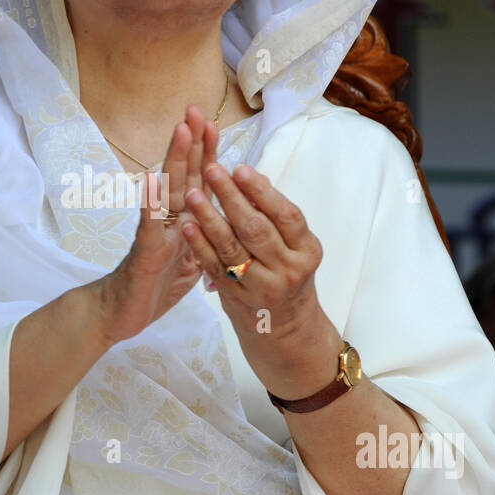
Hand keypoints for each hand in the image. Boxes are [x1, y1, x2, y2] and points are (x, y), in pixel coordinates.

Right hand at [93, 105, 219, 346]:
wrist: (118, 315)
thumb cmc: (152, 288)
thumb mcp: (189, 264)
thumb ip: (203, 240)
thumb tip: (226, 223)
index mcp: (184, 222)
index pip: (199, 182)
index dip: (206, 154)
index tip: (212, 124)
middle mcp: (169, 221)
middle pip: (184, 176)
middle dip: (191, 143)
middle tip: (195, 110)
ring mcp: (155, 233)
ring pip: (167, 191)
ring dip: (175, 161)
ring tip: (181, 132)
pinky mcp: (144, 252)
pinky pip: (148, 226)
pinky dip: (150, 204)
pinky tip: (152, 182)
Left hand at [179, 162, 326, 377]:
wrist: (285, 326)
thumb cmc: (287, 271)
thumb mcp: (294, 245)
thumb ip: (274, 214)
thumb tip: (251, 177)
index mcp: (307, 251)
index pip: (286, 215)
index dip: (262, 191)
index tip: (240, 168)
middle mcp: (287, 270)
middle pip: (256, 229)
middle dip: (231, 198)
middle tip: (211, 170)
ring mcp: (260, 287)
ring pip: (232, 248)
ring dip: (210, 218)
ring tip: (193, 194)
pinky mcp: (236, 298)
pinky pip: (215, 266)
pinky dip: (200, 245)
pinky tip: (187, 225)